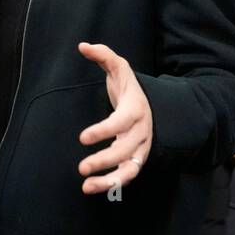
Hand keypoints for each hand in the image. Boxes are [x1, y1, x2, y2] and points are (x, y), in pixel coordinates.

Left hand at [77, 42, 153, 194]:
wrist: (153, 108)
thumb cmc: (130, 89)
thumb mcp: (120, 69)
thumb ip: (104, 56)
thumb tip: (82, 45)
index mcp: (136, 110)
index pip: (121, 123)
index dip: (104, 131)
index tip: (83, 138)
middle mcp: (141, 132)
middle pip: (126, 150)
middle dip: (104, 159)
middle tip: (81, 167)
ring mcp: (140, 149)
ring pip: (130, 169)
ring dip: (109, 180)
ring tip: (86, 186)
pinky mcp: (136, 160)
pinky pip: (127, 176)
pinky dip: (111, 185)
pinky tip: (90, 188)